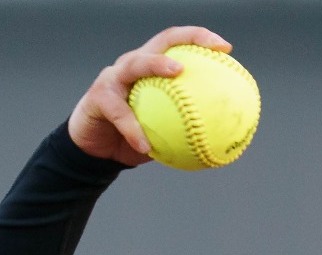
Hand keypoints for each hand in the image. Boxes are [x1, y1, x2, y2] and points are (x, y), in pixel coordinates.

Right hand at [67, 27, 233, 165]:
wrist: (95, 151)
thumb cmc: (132, 139)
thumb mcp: (162, 135)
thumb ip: (184, 130)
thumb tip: (222, 139)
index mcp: (151, 70)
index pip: (177, 45)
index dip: (200, 39)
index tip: (226, 48)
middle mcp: (133, 66)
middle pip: (161, 41)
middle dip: (188, 38)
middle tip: (210, 48)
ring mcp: (113, 78)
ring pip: (136, 64)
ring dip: (157, 64)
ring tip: (178, 72)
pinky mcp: (98, 97)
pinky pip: (119, 113)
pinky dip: (133, 129)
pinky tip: (145, 145)